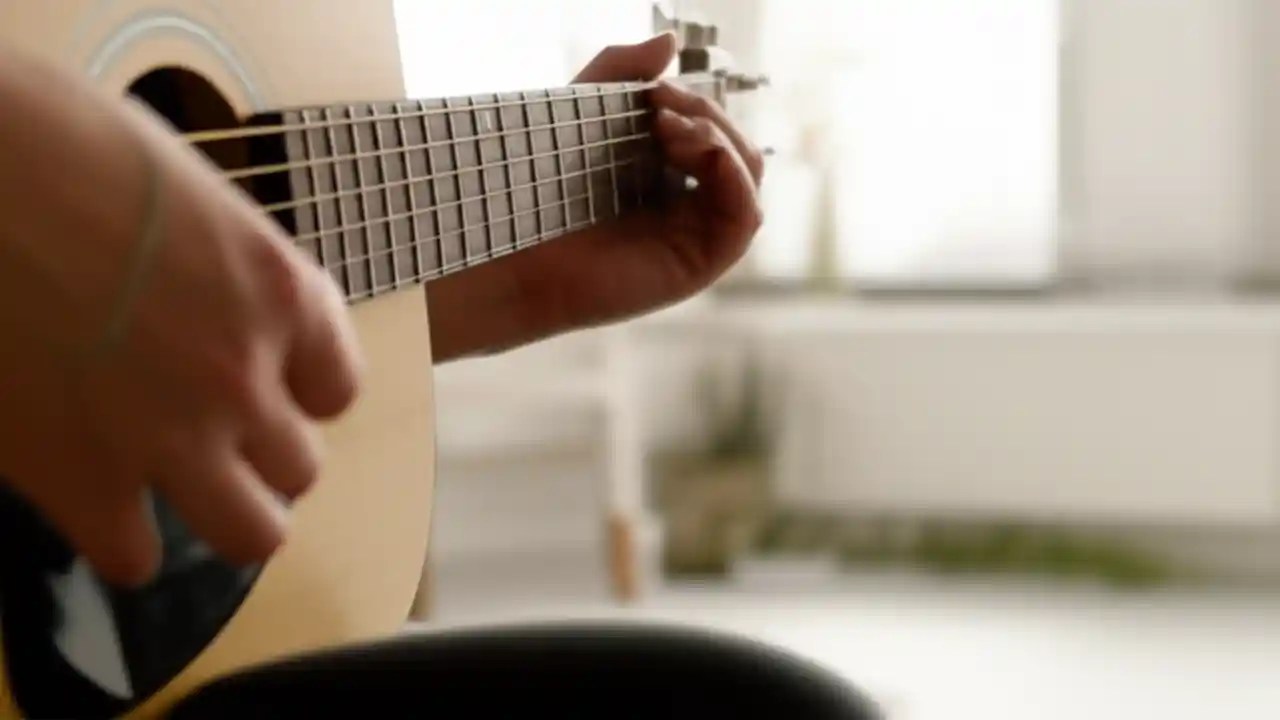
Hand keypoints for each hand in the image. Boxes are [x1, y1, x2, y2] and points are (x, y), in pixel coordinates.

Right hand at [0, 47, 362, 585]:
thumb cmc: (54, 142)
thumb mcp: (179, 195)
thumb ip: (215, 272)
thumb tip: (198, 299)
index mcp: (279, 292)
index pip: (337, 387)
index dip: (295, 393)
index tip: (261, 383)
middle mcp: (245, 373)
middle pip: (300, 467)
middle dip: (259, 458)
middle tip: (210, 436)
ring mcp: (173, 435)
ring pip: (253, 532)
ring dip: (220, 513)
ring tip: (178, 487)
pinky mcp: (83, 480)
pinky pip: (132, 557)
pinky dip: (117, 541)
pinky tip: (90, 501)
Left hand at [426, 32, 763, 359]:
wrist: (514, 250)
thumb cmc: (538, 192)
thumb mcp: (584, 114)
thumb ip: (621, 72)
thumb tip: (670, 41)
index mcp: (668, 179)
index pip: (716, 131)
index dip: (697, 104)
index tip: (653, 92)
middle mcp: (688, 209)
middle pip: (738, 149)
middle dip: (707, 115)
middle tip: (658, 109)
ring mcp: (697, 238)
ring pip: (749, 174)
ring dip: (717, 137)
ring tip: (665, 129)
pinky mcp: (700, 265)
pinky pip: (746, 215)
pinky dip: (732, 173)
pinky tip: (692, 150)